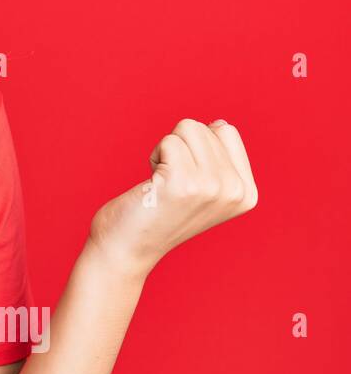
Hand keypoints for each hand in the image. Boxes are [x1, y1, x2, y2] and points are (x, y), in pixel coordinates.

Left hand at [87, 118, 258, 276]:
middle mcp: (235, 191)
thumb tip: (220, 124)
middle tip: (170, 184)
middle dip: (180, 149)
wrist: (127, 249)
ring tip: (162, 184)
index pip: (227, 132)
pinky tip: (153, 185)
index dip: (197, 147)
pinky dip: (154, 157)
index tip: (187, 179)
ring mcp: (212, 187)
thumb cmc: (158, 213)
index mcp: (246, 192)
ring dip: (166, 151)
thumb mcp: (203, 187)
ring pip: (187, 129)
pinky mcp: (183, 183)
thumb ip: (219, 158)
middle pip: (205, 128)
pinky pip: (168, 141)